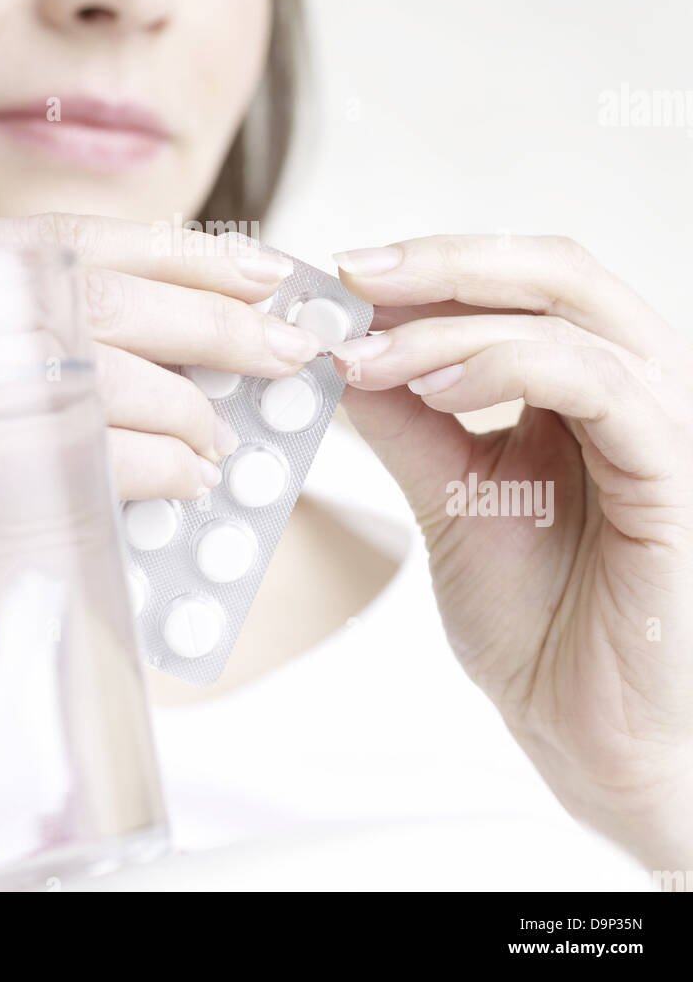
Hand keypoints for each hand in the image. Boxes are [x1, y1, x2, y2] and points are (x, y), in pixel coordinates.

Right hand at [0, 213, 318, 499]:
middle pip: (82, 301)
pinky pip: (62, 466)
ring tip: (225, 443)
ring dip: (180, 411)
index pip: (58, 241)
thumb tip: (201, 327)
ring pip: (82, 380)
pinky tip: (182, 482)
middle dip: (206, 329)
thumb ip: (43, 338)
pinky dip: (141, 471)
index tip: (263, 274)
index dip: (175, 254)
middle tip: (284, 354)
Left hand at [332, 233, 692, 869]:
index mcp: (590, 384)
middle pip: (555, 269)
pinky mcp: (675, 472)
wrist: (591, 736)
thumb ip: (407, 418)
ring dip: (452, 323)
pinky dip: (507, 365)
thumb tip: (337, 346)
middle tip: (352, 276)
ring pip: (568, 316)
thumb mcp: (452, 495)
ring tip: (367, 355)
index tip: (340, 276)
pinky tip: (434, 389)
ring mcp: (664, 424)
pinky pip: (599, 385)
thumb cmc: (541, 622)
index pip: (523, 280)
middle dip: (443, 261)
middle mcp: (637, 387)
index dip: (434, 263)